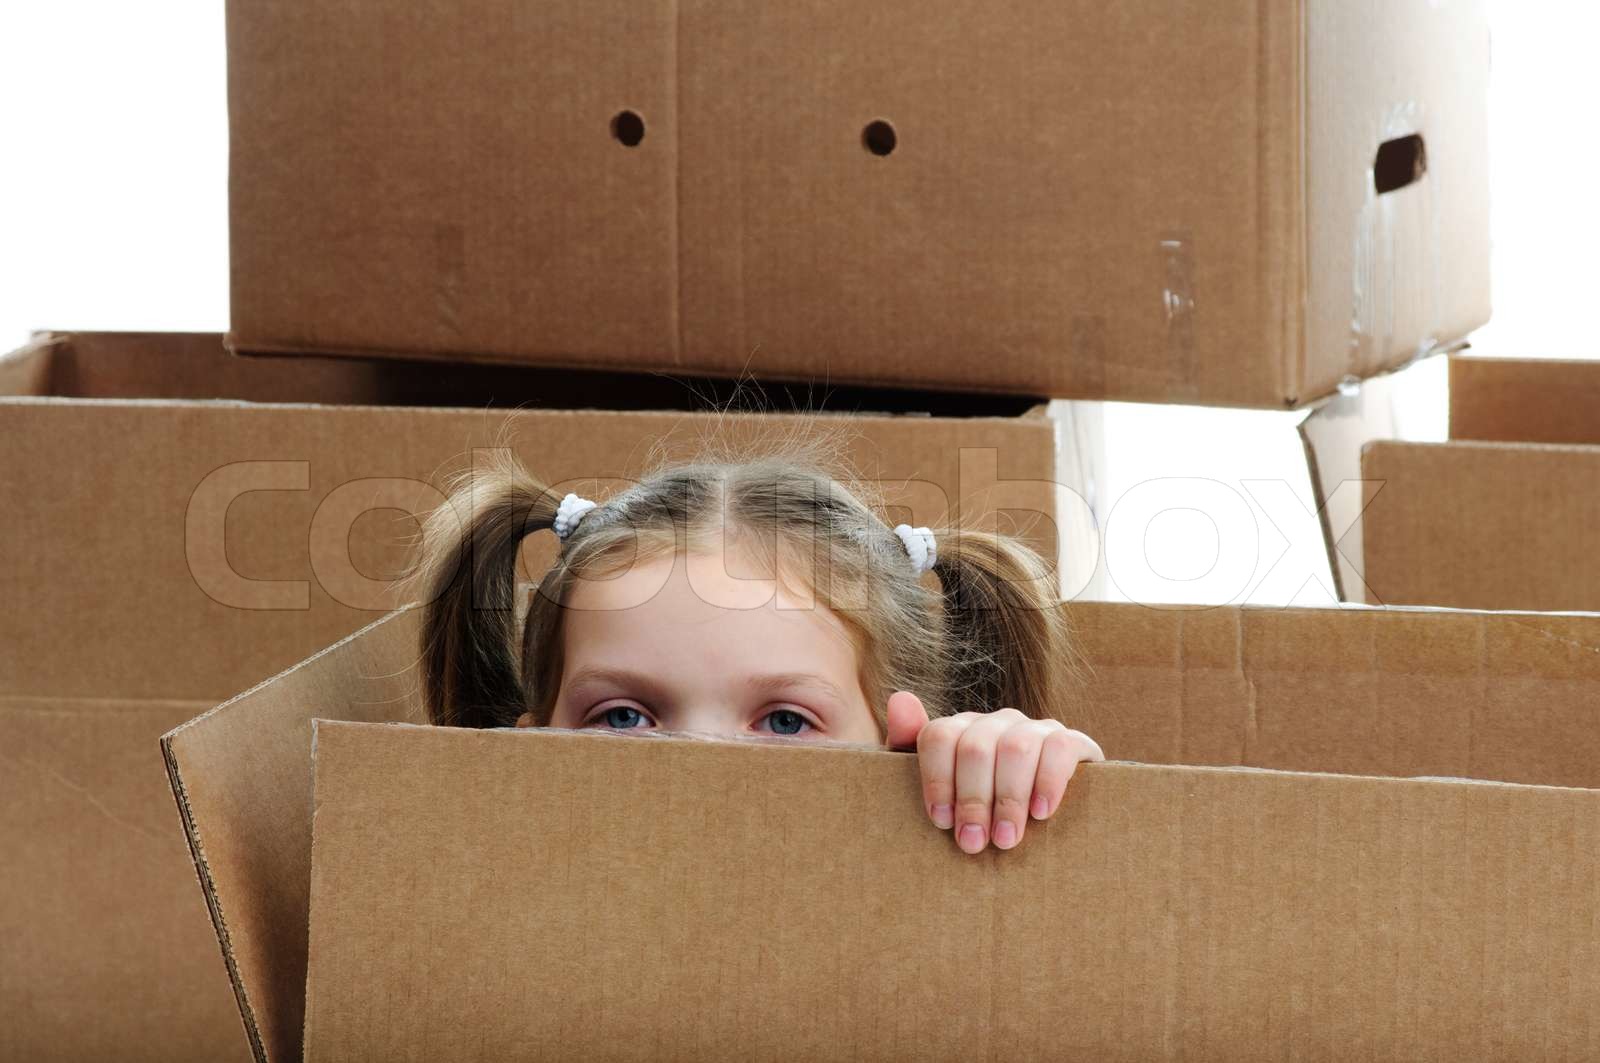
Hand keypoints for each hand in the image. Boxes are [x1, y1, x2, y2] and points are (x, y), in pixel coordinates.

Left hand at [885, 690, 1103, 853]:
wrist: (1042, 818)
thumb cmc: (977, 807)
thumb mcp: (940, 787)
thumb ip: (908, 745)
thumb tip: (901, 700)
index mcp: (962, 730)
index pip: (940, 736)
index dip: (937, 779)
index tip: (941, 822)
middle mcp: (997, 722)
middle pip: (975, 746)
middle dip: (972, 799)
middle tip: (973, 843)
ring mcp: (1035, 729)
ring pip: (1016, 747)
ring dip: (1009, 798)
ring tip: (1006, 839)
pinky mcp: (1071, 742)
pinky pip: (1060, 748)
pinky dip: (1048, 782)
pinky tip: (1041, 813)